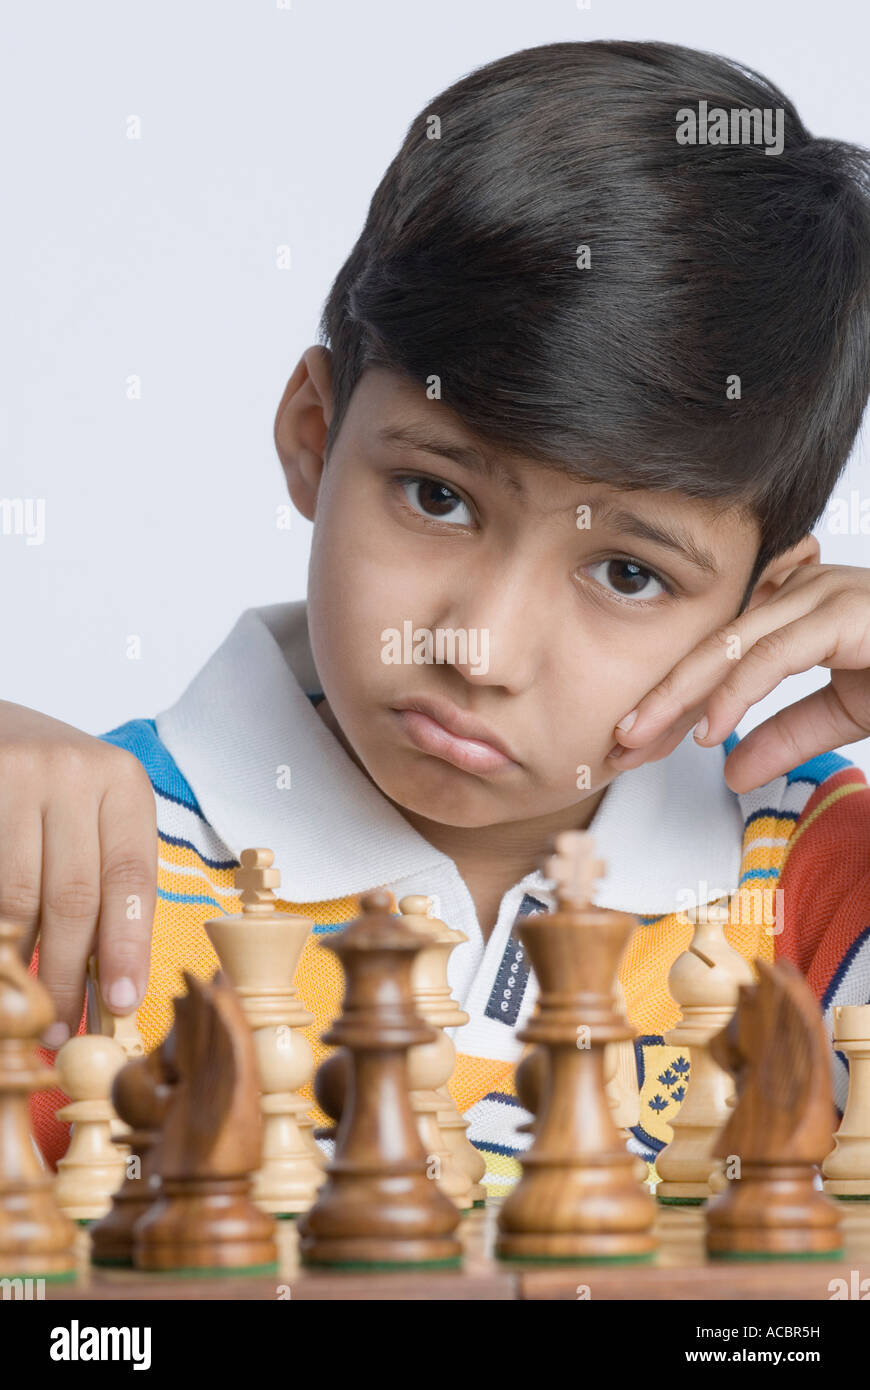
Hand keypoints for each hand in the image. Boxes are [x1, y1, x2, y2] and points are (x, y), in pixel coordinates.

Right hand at [0, 700, 156, 1043]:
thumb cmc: (51, 788)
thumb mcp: (94, 814)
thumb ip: (108, 879)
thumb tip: (114, 981)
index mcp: (122, 781)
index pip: (132, 877)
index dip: (127, 947)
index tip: (124, 1003)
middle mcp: (72, 771)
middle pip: (73, 895)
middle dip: (68, 974)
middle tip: (61, 1029)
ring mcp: (15, 776)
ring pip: (17, 897)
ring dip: (21, 962)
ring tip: (25, 1007)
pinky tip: (2, 961)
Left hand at [608, 564, 869, 792]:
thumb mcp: (842, 710)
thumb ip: (788, 735)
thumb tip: (733, 772)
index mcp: (795, 606)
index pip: (717, 652)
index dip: (673, 698)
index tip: (635, 740)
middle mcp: (800, 591)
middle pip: (709, 645)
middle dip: (658, 696)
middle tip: (617, 741)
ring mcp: (818, 596)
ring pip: (728, 645)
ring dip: (676, 695)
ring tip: (639, 736)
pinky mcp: (842, 614)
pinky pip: (773, 654)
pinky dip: (735, 694)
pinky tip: (709, 729)